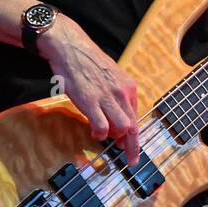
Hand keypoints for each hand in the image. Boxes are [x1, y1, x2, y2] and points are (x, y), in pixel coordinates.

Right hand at [40, 16, 140, 166]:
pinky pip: (102, 126)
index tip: (133, 149)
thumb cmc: (88, 63)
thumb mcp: (111, 77)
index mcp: (128, 86)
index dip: (135, 137)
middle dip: (132, 147)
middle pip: (133, 127)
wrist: (70, 47)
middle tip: (129, 159)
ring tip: (111, 144)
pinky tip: (96, 134)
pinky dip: (100, 134)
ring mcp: (107, 97)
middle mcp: (122, 92)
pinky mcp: (90, 101)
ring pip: (123, 128)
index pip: (136, 117)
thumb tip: (119, 119)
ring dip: (118, 141)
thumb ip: (118, 97)